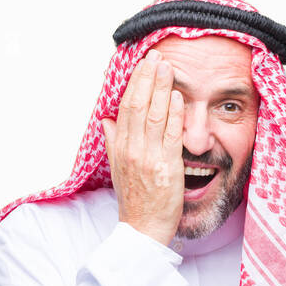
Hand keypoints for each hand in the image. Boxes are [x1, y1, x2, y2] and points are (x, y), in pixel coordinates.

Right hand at [101, 49, 184, 246]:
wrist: (142, 229)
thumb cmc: (135, 201)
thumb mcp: (118, 170)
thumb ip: (114, 143)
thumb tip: (107, 121)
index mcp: (120, 147)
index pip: (126, 107)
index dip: (135, 83)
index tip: (144, 64)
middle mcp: (131, 149)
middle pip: (138, 104)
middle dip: (148, 78)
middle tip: (157, 56)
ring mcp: (148, 157)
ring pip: (153, 115)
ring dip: (161, 88)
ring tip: (168, 67)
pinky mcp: (166, 167)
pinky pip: (170, 135)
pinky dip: (174, 113)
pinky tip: (178, 97)